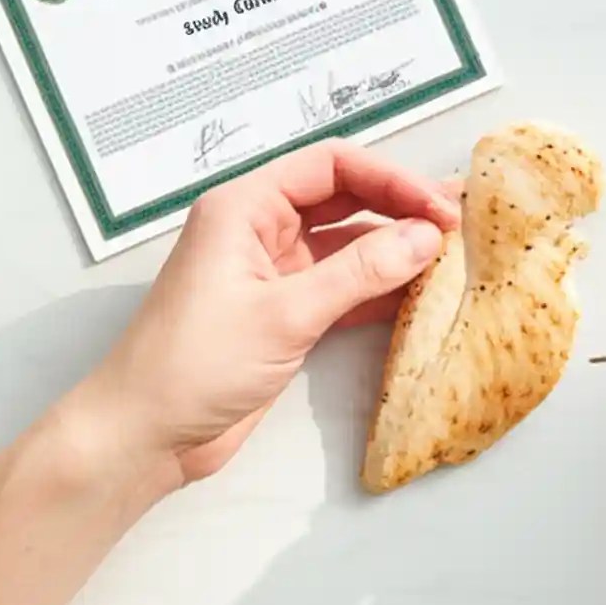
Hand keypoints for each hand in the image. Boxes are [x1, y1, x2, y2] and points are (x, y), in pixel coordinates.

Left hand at [87, 138, 458, 484]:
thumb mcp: (285, 314)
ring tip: (452, 257)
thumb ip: (361, 272)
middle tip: (460, 224)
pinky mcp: (285, 314)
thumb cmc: (195, 364)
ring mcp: (274, 273)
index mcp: (245, 207)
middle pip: (344, 199)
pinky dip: (380, 289)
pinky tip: (420, 295)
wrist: (145, 437)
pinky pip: (343, 287)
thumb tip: (427, 236)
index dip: (392, 180)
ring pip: (348, 245)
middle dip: (400, 207)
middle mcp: (260, 230)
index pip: (332, 167)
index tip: (440, 209)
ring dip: (395, 251)